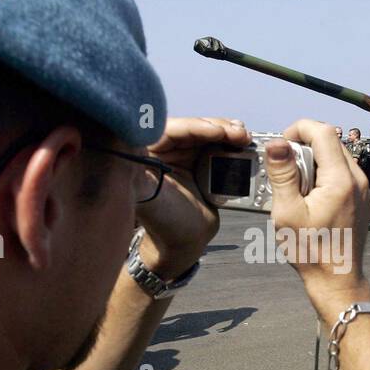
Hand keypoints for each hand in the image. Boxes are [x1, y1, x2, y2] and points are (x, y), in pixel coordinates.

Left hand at [137, 116, 250, 276]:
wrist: (184, 243)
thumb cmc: (163, 223)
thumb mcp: (147, 197)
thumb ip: (135, 173)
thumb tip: (124, 144)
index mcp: (146, 151)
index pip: (173, 129)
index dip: (197, 126)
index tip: (219, 132)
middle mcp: (165, 149)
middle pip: (194, 127)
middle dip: (218, 127)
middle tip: (240, 133)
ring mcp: (185, 155)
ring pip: (208, 134)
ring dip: (228, 132)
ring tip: (245, 136)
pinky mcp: (201, 164)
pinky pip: (218, 147)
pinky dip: (232, 144)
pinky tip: (244, 143)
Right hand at [264, 119, 369, 321]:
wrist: (337, 280)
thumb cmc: (311, 251)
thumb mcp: (287, 212)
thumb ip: (283, 174)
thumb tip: (277, 143)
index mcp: (341, 179)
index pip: (323, 132)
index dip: (298, 129)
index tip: (281, 146)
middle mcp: (357, 179)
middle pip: (330, 142)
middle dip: (303, 147)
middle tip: (284, 172)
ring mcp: (362, 189)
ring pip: (336, 157)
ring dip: (313, 162)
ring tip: (295, 188)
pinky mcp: (361, 198)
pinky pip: (341, 173)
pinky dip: (323, 175)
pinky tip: (309, 198)